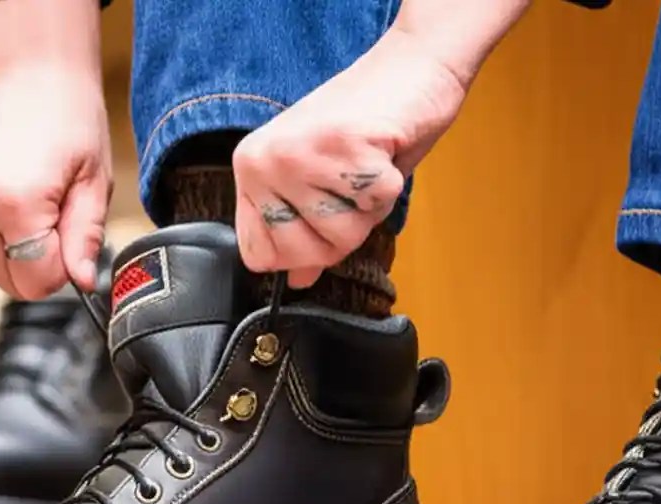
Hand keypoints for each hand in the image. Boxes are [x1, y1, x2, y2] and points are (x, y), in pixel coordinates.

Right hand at [0, 0, 109, 297]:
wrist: (27, 78)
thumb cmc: (68, 126)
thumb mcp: (93, 182)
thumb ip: (85, 238)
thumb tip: (85, 283)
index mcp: (16, 202)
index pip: (35, 282)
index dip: (58, 269)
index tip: (65, 237)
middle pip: (5, 281)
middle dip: (31, 261)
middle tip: (44, 214)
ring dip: (0, 255)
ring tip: (17, 209)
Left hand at [233, 0, 527, 287]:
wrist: (410, 66)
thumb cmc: (366, 124)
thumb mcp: (323, 182)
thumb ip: (304, 232)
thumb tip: (297, 281)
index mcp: (251, 168)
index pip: (258, 255)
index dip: (298, 253)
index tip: (318, 217)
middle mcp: (265, 160)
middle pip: (303, 254)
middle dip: (342, 232)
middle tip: (349, 184)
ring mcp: (301, 153)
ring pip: (342, 235)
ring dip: (369, 208)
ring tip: (365, 164)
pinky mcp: (344, 146)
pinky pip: (377, 206)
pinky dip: (391, 185)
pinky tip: (383, 151)